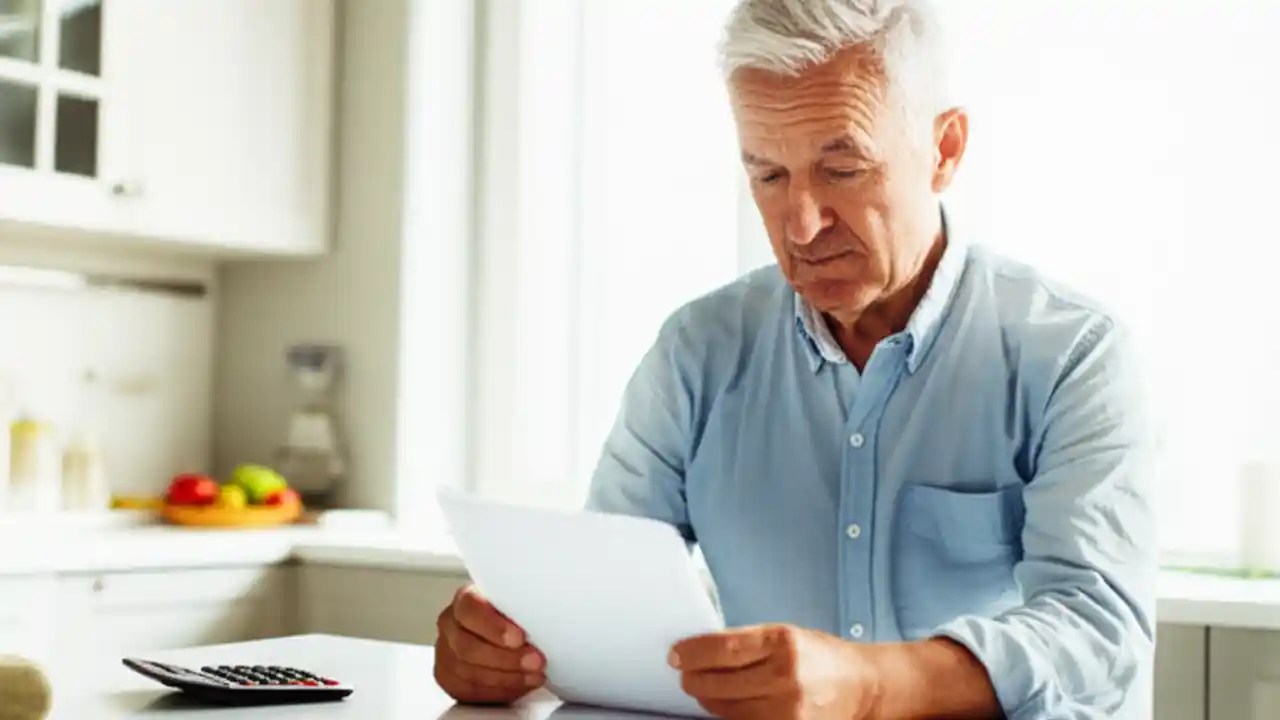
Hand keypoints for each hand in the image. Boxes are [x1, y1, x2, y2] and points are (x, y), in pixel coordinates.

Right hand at [434, 585, 546, 703]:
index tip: (519, 638)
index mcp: (465, 598)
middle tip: (536, 661)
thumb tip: (549, 610)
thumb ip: (523, 606)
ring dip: (507, 677)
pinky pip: (470, 690)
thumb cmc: (511, 616)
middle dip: (507, 658)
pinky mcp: (448, 677)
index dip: (494, 626)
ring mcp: (445, 651)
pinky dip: (499, 690)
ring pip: (469, 671)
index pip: (470, 608)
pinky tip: (519, 685)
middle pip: (468, 646)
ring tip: (534, 675)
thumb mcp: (518, 602)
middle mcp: (450, 624)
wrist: (500, 634)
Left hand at [670, 624, 880, 719]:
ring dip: (708, 700)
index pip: (723, 648)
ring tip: (705, 688)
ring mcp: (788, 709)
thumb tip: (701, 649)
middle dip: (694, 679)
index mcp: (783, 642)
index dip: (693, 653)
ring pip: (727, 710)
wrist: (860, 685)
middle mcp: (786, 676)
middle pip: (719, 684)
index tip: (676, 654)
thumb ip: (747, 642)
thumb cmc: (820, 656)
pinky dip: (730, 716)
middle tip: (685, 673)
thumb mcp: (785, 634)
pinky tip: (727, 705)